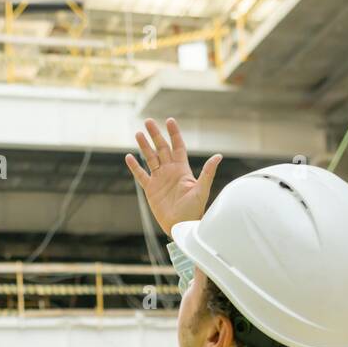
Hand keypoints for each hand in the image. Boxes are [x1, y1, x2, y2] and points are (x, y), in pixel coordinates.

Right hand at [126, 117, 221, 236]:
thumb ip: (208, 172)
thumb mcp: (202, 190)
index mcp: (182, 169)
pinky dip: (135, 166)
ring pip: (150, 158)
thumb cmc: (194, 210)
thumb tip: (218, 156)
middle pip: (161, 148)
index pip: (177, 146)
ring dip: (144, 146)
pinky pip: (141, 175)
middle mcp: (170, 171)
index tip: (170, 121)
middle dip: (155, 135)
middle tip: (148, 121)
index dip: (174, 133)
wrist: (181, 226)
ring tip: (138, 133)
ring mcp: (159, 179)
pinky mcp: (150, 189)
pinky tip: (129, 157)